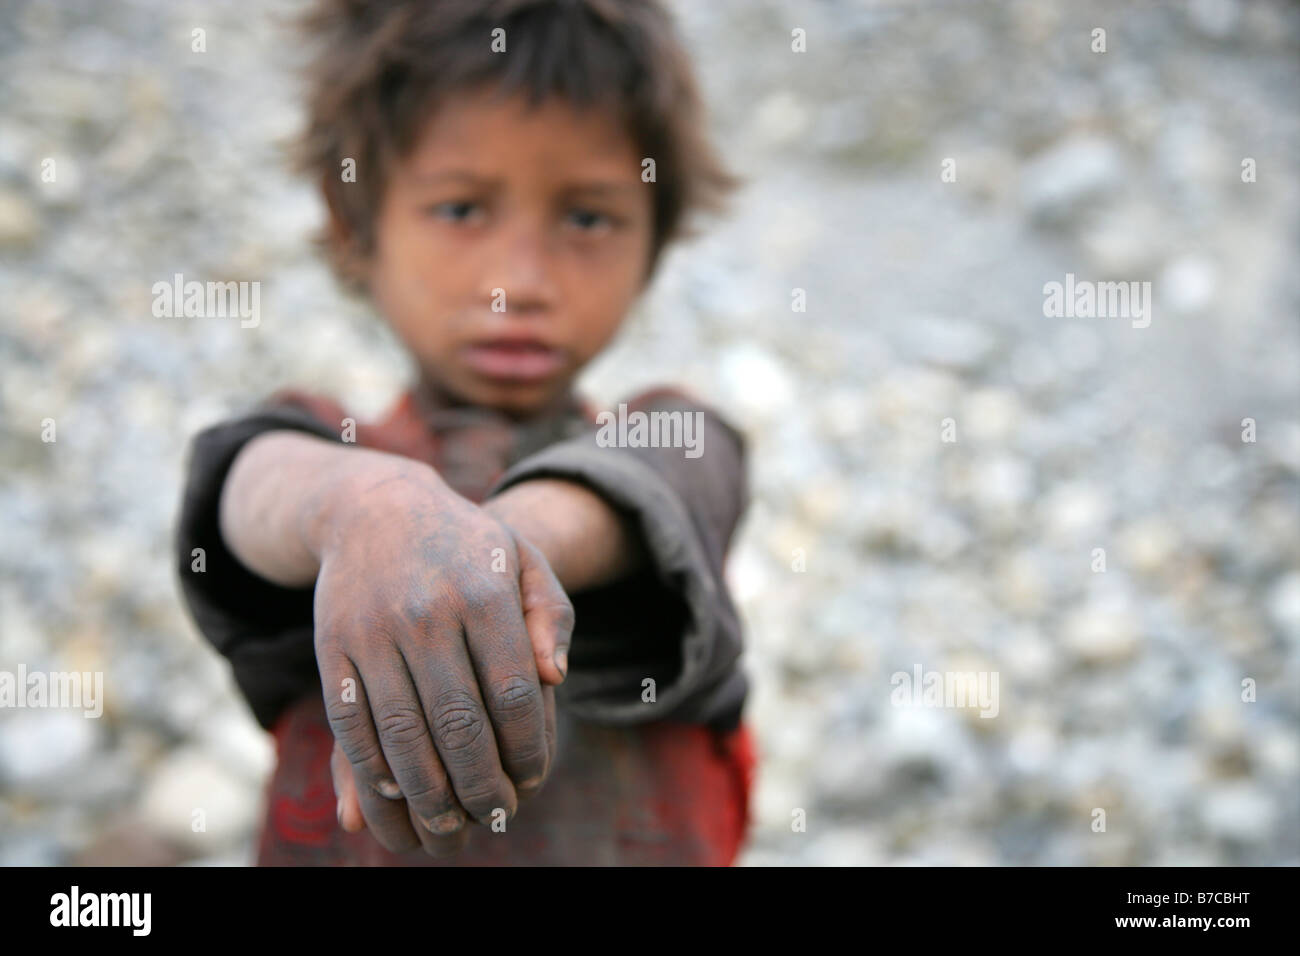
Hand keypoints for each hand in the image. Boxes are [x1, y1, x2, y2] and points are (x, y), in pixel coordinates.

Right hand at [312, 460, 572, 855]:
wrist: (375, 507)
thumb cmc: (466, 547)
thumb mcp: (523, 560)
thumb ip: (551, 615)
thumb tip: (555, 679)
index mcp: (483, 591)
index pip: (514, 691)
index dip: (527, 747)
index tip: (532, 778)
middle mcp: (425, 611)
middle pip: (458, 723)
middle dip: (481, 785)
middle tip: (496, 817)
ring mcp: (372, 631)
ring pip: (402, 735)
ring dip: (426, 796)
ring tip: (449, 828)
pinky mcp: (330, 649)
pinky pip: (351, 726)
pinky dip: (372, 773)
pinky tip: (394, 797)